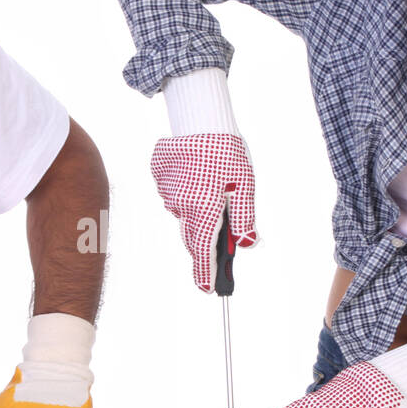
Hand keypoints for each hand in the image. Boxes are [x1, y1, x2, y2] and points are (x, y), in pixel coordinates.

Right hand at [150, 134, 257, 290]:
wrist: (200, 118)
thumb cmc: (225, 152)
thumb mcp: (244, 185)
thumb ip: (244, 218)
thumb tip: (246, 244)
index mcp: (204, 208)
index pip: (204, 251)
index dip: (206, 273)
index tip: (208, 289)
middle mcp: (182, 205)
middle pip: (193, 235)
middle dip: (205, 240)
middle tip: (218, 231)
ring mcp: (167, 192)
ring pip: (184, 213)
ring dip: (197, 210)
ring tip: (211, 185)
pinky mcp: (160, 178)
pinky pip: (174, 194)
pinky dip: (186, 191)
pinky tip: (196, 175)